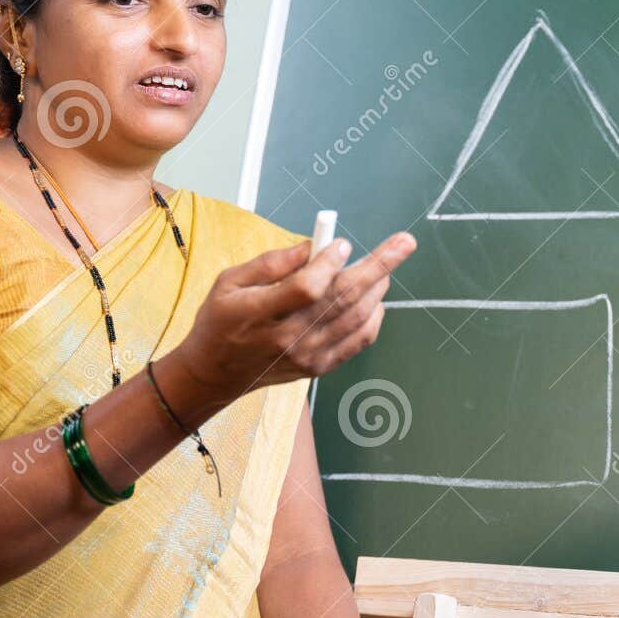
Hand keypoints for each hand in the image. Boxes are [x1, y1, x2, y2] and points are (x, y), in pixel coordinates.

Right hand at [176, 231, 415, 402]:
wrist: (214, 374)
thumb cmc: (220, 320)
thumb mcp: (229, 282)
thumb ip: (270, 263)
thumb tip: (313, 246)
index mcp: (258, 313)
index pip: (305, 288)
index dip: (329, 264)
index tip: (342, 244)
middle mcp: (286, 338)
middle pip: (342, 300)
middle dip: (378, 266)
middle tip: (404, 243)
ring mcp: (306, 356)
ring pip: (357, 318)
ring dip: (379, 288)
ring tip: (387, 265)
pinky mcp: (318, 367)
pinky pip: (358, 340)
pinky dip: (374, 316)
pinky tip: (376, 297)